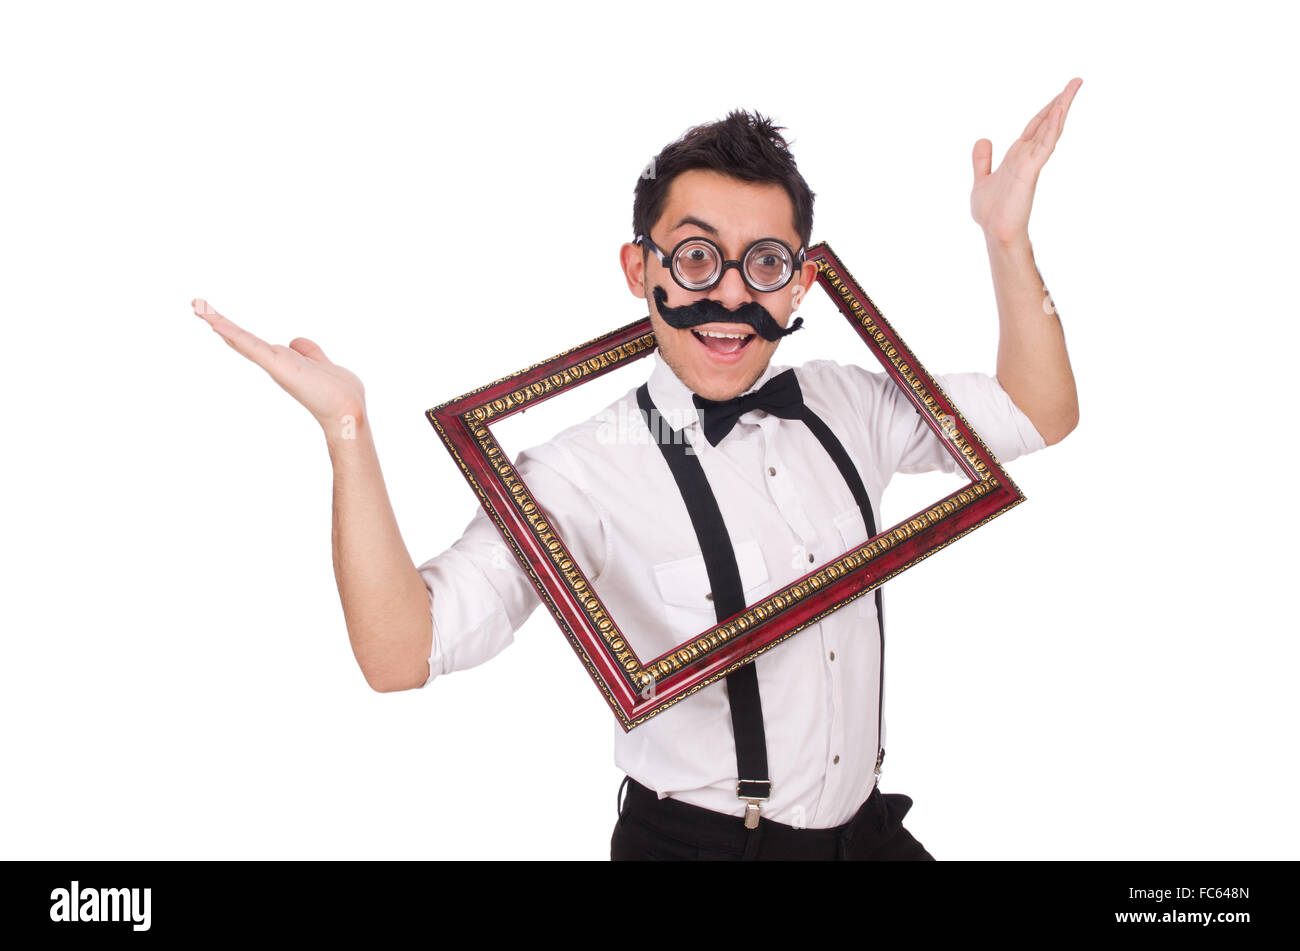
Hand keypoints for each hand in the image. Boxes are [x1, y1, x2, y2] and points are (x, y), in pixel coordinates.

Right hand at [191, 298, 365, 436]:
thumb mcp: (321, 363)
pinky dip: (234, 334)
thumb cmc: (338, 392)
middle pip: (240, 339)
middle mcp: (274, 362)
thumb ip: (309, 351)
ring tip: (198, 305)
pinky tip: (216, 324)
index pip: (252, 342)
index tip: (214, 315)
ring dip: (218, 321)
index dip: (233, 329)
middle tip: (195, 304)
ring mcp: (274, 364)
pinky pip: (252, 346)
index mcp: (282, 361)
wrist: (347, 409)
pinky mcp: (278, 365)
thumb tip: (296, 342)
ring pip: (242, 339)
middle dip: (218, 321)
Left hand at [971, 77, 1080, 245]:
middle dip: (1060, 101)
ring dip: (1060, 108)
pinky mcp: (1029, 172)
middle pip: (1047, 122)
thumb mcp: (981, 180)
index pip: (1036, 125)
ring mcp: (1030, 163)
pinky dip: (1051, 130)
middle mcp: (1026, 155)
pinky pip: (1043, 146)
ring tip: (1073, 88)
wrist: (995, 232)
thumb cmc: (991, 213)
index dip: (1048, 108)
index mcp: (1018, 155)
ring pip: (1049, 130)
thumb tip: (983, 139)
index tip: (1061, 92)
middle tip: (1077, 81)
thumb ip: (982, 160)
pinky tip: (1058, 113)